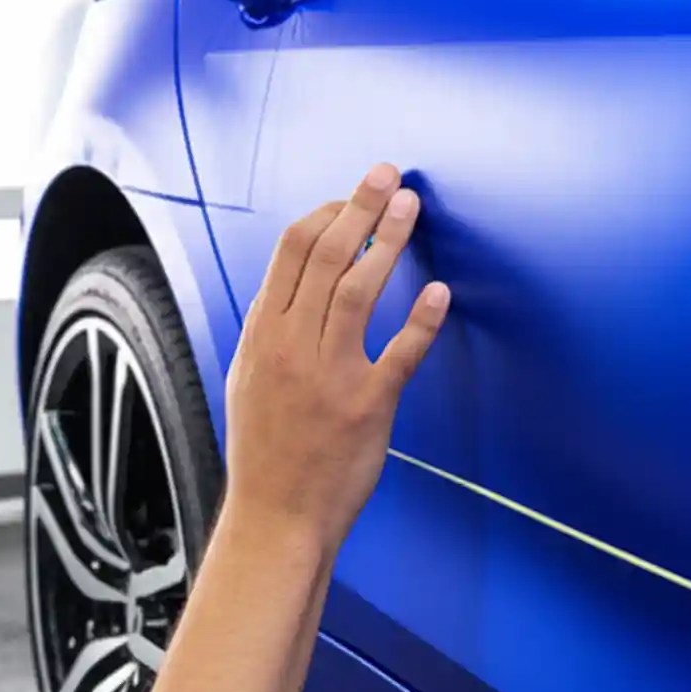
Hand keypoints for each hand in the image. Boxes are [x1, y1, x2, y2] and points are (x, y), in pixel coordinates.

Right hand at [223, 163, 449, 551]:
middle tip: (387, 174)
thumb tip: (292, 284)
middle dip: (359, 207)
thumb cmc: (267, 449)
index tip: (353, 197)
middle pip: (326, 257)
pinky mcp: (366, 406)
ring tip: (410, 207)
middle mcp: (291, 347)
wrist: (276, 517)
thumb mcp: (250, 377)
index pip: (291, 253)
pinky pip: (399, 354)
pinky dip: (421, 321)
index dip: (327, 214)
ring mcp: (329, 376)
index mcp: (263, 334)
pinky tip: (440, 292)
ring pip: (357, 290)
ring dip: (387, 242)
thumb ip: (272, 328)